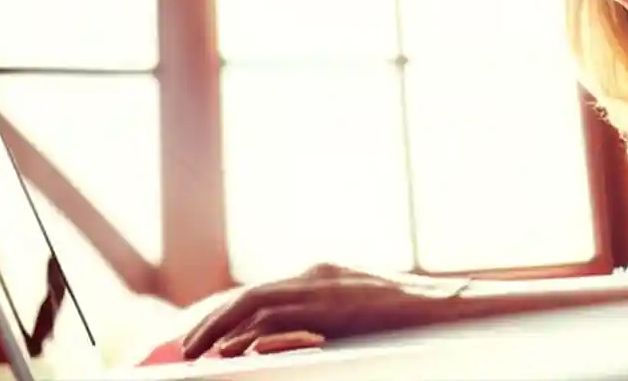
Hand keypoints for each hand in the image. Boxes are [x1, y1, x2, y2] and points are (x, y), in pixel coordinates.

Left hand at [180, 264, 464, 358]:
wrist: (442, 304)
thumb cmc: (407, 315)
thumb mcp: (357, 311)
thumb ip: (326, 318)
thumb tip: (299, 340)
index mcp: (320, 274)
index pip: (263, 293)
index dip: (228, 314)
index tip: (205, 337)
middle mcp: (314, 275)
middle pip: (248, 295)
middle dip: (212, 321)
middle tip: (185, 348)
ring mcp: (321, 286)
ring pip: (253, 303)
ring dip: (219, 328)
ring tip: (194, 353)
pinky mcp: (328, 304)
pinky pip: (277, 317)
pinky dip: (247, 332)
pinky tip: (228, 352)